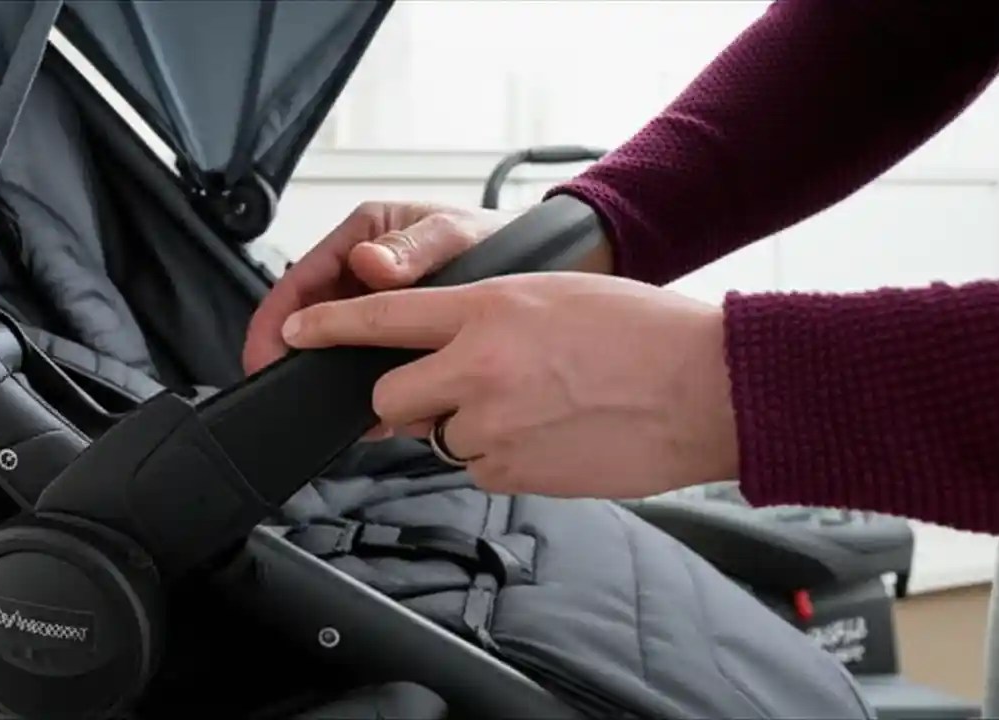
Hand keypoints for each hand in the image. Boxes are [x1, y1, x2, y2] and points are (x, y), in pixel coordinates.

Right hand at [242, 201, 613, 376]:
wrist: (550, 269)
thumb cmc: (500, 238)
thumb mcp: (455, 234)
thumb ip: (413, 250)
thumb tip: (370, 263)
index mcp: (365, 238)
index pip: (302, 279)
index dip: (278, 318)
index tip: (268, 351)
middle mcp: (365, 275)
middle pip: (312, 320)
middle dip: (295, 356)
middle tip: (283, 388)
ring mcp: (382, 314)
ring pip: (340, 351)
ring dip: (330, 378)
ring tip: (326, 407)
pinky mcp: (403, 346)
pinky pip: (372, 370)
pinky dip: (368, 395)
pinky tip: (369, 418)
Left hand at [279, 272, 738, 498]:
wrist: (704, 386)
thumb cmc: (642, 333)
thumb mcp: (551, 298)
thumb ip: (485, 319)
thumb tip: (445, 344)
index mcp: (487, 310)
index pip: (383, 316)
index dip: (328, 327)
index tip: (295, 334)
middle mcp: (478, 368)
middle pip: (389, 398)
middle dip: (407, 398)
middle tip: (453, 388)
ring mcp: (493, 426)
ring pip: (438, 436)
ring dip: (465, 427)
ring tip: (533, 407)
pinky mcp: (512, 472)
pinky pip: (478, 467)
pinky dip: (499, 456)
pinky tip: (547, 434)